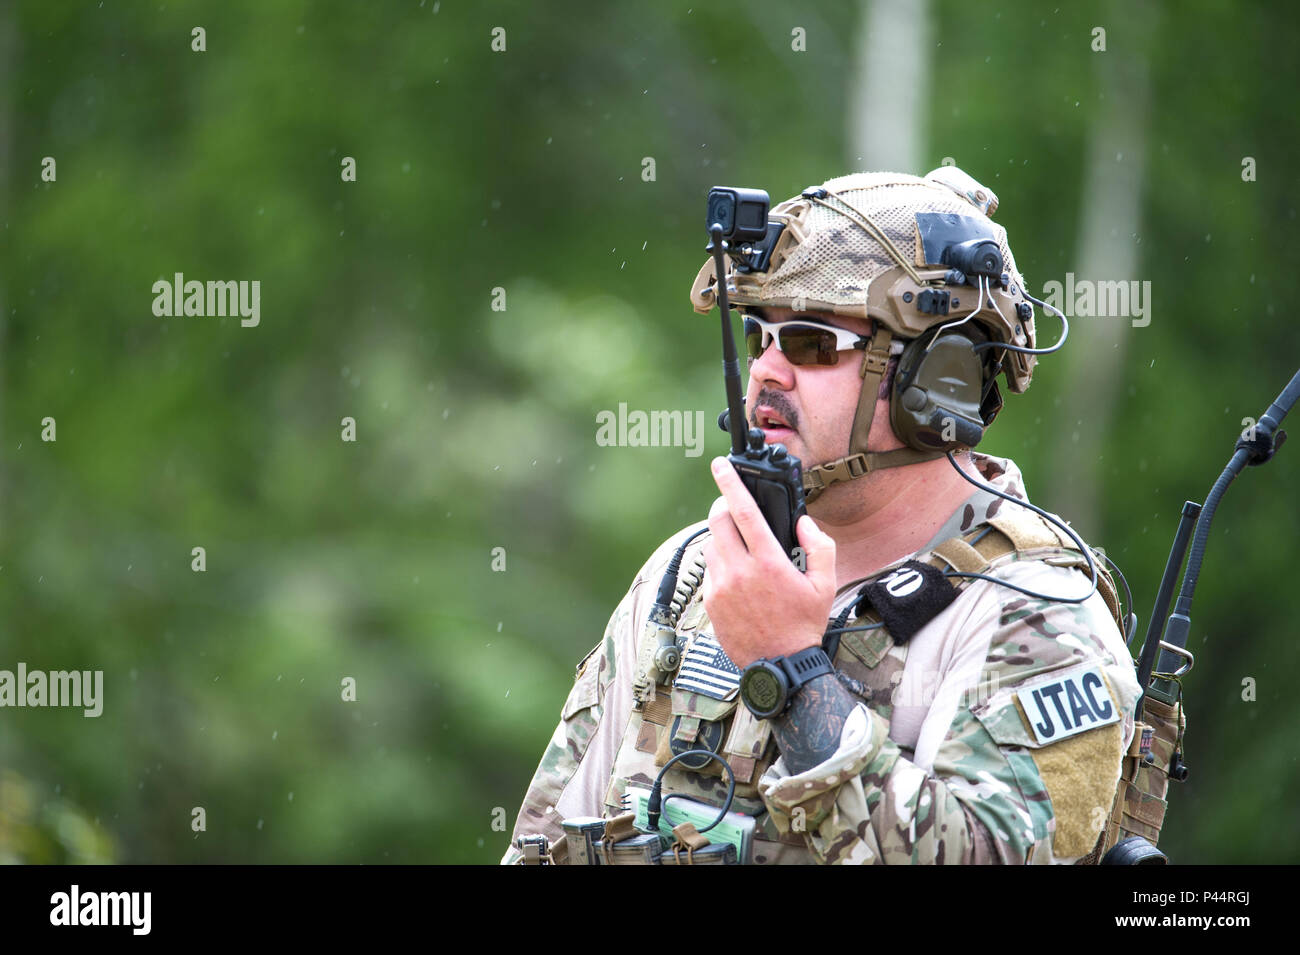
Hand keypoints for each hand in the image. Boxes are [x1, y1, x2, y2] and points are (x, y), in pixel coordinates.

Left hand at [701, 457, 837, 668]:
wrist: (781, 665)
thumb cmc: (803, 625)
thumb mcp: (825, 585)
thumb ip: (820, 546)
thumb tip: (803, 522)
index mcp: (768, 563)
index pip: (744, 512)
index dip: (730, 484)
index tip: (721, 466)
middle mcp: (740, 572)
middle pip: (718, 522)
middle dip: (722, 506)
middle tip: (732, 507)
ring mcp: (721, 587)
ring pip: (711, 545)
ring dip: (722, 538)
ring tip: (741, 548)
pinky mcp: (710, 602)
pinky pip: (710, 570)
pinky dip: (721, 564)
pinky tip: (738, 576)